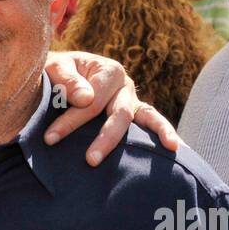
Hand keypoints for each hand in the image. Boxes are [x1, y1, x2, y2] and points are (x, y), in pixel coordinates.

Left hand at [43, 51, 180, 165]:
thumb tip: (86, 99)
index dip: (71, 121)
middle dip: (105, 138)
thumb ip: (68, 81)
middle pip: (120, 114)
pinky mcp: (132, 114)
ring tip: (173, 148)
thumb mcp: (55, 69)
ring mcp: (132, 101)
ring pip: (146, 117)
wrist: (56, 76)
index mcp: (108, 71)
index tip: (49, 138)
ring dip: (158, 133)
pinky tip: (178, 149)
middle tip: (90, 160)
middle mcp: (125, 85)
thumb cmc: (53, 74)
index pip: (92, 102)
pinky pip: (150, 124)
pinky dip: (164, 134)